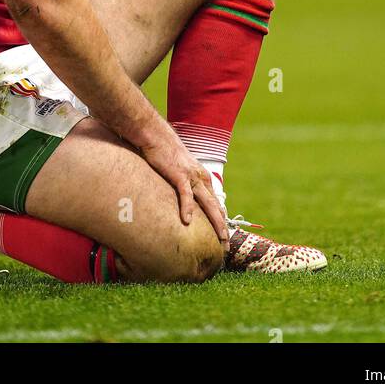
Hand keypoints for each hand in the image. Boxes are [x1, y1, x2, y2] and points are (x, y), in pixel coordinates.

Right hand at [140, 123, 227, 247]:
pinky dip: (187, 208)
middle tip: (227, 247)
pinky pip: (185, 195)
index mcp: (203, 179)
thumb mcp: (180, 173)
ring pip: (208, 204)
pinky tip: (187, 222)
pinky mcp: (179, 175)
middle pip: (216, 208)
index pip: (215, 205)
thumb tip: (182, 206)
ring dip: (215, 222)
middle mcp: (201, 179)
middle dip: (223, 228)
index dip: (221, 223)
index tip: (224, 240)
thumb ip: (184, 187)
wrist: (156, 136)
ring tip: (220, 238)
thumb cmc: (166, 155)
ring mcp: (192, 177)